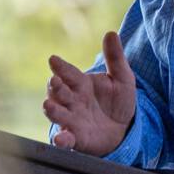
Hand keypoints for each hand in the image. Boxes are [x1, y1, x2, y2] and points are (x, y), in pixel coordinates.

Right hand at [43, 31, 135, 154]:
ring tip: (48, 105)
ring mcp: (72, 119)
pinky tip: (61, 140)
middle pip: (58, 92)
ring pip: (57, 113)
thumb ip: (115, 58)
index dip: (60, 67)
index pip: (68, 73)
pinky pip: (66, 139)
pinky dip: (61, 140)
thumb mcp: (122, 78)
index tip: (53, 59)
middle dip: (54, 87)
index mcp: (80, 83)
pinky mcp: (76, 139)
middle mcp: (72, 101)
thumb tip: (112, 33)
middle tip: (54, 81)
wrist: (125, 128)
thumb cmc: (118, 101)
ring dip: (52, 110)